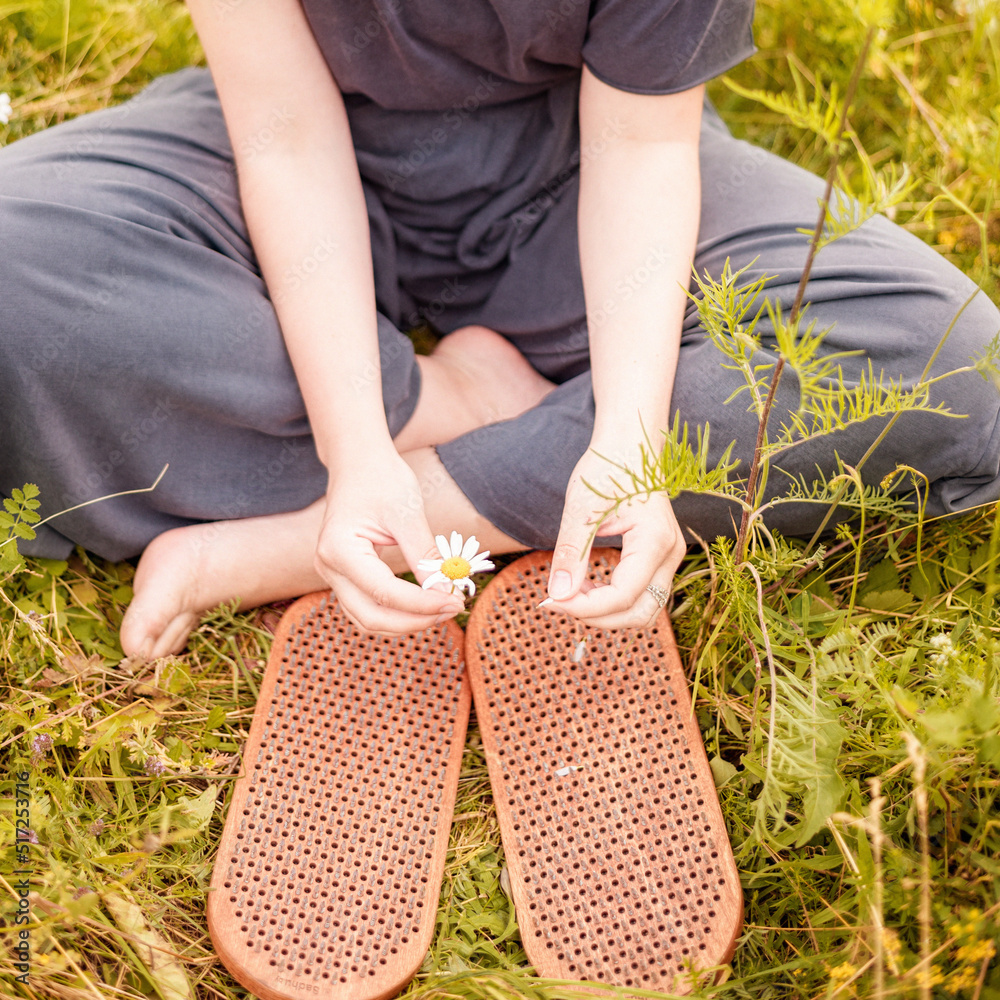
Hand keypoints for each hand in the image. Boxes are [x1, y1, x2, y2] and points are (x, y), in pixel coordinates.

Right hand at [315, 448, 464, 633]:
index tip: (457, 601)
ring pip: (368, 618)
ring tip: (443, 607)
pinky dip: (396, 612)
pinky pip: (368, 606)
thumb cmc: (382, 480)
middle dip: (416, 620)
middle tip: (454, 609)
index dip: (424, 604)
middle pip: (372, 617)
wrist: (358, 463)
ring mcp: (332, 574)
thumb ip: (425, 557)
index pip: (385, 593)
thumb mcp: (408, 515)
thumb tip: (448, 593)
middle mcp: (328, 567)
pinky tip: (426, 603)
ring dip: (407, 621)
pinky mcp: (344, 576)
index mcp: (339, 549)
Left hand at [543, 445, 685, 628]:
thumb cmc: (606, 469)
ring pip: (644, 610)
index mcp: (654, 540)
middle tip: (556, 603)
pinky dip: (613, 601)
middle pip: (640, 613)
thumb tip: (557, 595)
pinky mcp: (658, 559)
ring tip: (570, 595)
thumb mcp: (581, 508)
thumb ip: (572, 553)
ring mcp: (668, 558)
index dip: (585, 607)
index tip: (550, 601)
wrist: (629, 447)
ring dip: (606, 613)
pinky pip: (640, 595)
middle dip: (596, 617)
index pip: (623, 595)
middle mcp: (670, 554)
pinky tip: (583, 587)